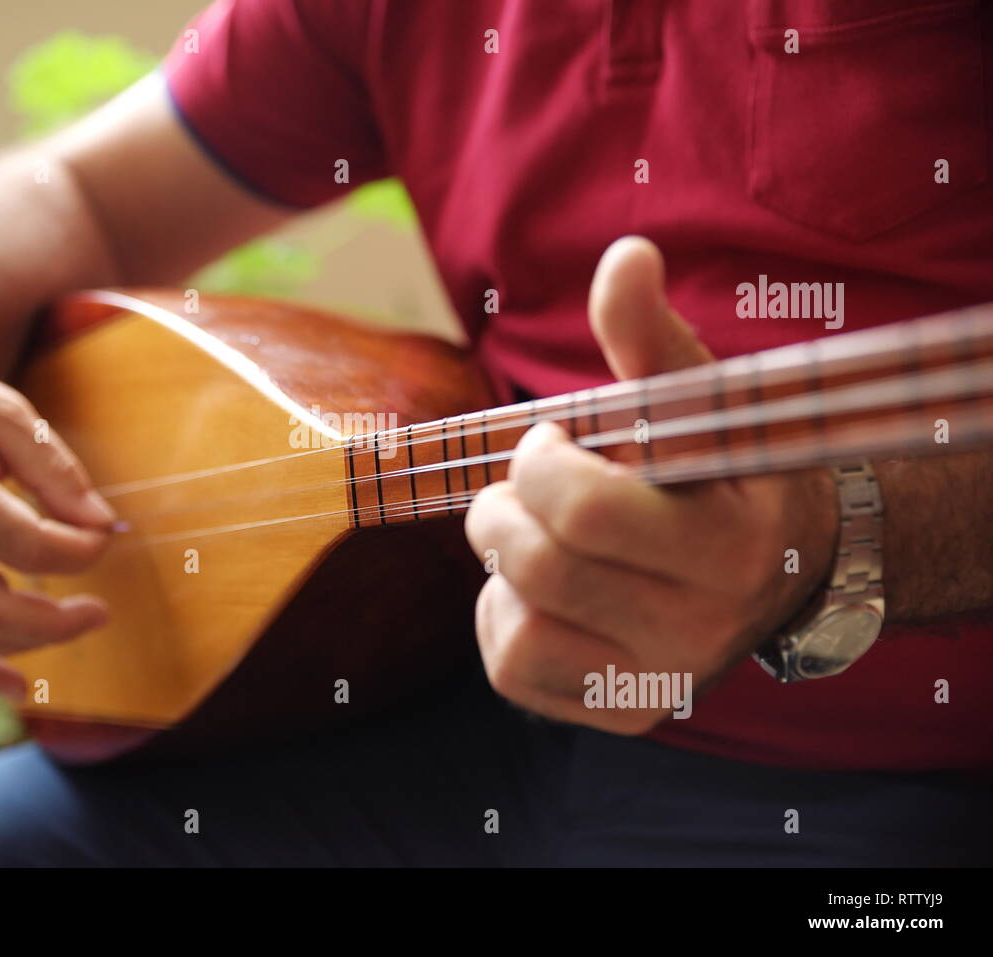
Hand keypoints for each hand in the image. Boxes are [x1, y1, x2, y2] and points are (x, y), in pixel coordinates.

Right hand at [0, 325, 115, 697]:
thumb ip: (57, 471)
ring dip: (27, 646)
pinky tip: (16, 685)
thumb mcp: (6, 411)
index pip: (29, 547)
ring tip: (77, 623)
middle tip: (102, 611)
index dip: (81, 551)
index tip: (104, 534)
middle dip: (59, 622)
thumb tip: (103, 524)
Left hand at [464, 237, 838, 731]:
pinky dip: (501, 619)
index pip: (583, 510)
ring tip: (533, 536)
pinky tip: (542, 591)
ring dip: (501, 565)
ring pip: (515, 627)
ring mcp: (659, 680)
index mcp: (725, 546)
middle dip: (504, 507)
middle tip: (521, 488)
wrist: (773, 566)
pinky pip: (511, 669)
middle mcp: (698, 629)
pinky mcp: (620, 712)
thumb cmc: (718, 470)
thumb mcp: (697, 400)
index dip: (539, 461)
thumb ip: (650, 334)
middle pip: (538, 565)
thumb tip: (625, 255)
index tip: (550, 440)